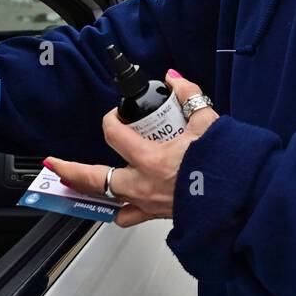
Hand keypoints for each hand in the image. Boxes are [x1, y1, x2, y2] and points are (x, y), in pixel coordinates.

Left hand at [46, 70, 218, 227]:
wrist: (242, 201)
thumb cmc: (225, 166)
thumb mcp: (207, 123)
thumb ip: (188, 95)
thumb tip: (174, 78)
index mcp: (150, 159)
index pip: (113, 134)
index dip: (110, 119)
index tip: (117, 115)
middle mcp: (142, 184)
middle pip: (94, 178)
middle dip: (70, 170)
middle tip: (53, 164)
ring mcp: (148, 204)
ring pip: (109, 202)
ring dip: (95, 192)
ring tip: (80, 185)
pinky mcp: (158, 216)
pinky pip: (132, 217)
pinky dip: (124, 211)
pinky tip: (122, 205)